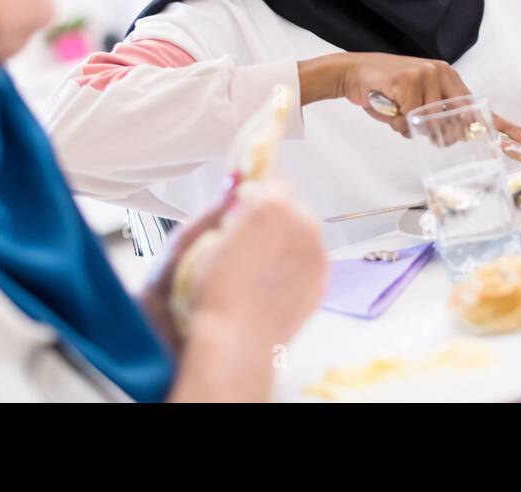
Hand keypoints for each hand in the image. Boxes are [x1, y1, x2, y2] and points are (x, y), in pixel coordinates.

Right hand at [163, 177, 327, 401]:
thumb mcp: (197, 239)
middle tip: (241, 239)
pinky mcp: (323, 276)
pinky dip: (293, 263)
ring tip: (253, 266)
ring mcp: (317, 251)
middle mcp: (302, 222)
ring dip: (282, 237)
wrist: (235, 343)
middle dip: (268, 214)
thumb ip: (221, 203)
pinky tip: (267, 282)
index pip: (268, 177)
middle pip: (287, 203)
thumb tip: (235, 183)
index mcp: (270, 205)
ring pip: (300, 229)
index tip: (242, 198)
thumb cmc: (210, 295)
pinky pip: (307, 257)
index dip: (252, 189)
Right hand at [301, 52, 520, 141]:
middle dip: (439, 136)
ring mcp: (426, 75)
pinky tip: (388, 106)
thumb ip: (437, 114)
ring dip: (410, 128)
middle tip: (416, 127)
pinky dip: (397, 123)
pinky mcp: (409, 83)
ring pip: (430, 125)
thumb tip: (452, 137)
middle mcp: (442, 73)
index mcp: (448, 77)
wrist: (353, 71)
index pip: (479, 105)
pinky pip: (410, 121)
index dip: (503, 124)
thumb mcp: (417, 100)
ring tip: (396, 109)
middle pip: (456, 122)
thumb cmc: (385, 90)